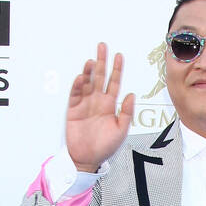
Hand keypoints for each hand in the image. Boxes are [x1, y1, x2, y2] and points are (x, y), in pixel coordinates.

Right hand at [66, 43, 134, 171]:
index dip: (117, 69)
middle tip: (102, 46)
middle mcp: (98, 101)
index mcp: (110, 105)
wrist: (87, 159)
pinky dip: (78, 85)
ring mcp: (85, 104)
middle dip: (101, 62)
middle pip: (100, 77)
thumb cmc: (105, 147)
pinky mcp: (73, 109)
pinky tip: (81, 77)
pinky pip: (75, 94)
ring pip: (87, 83)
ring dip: (89, 71)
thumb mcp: (121, 131)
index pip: (114, 83)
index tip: (119, 56)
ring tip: (91, 61)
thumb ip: (126, 113)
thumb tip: (131, 95)